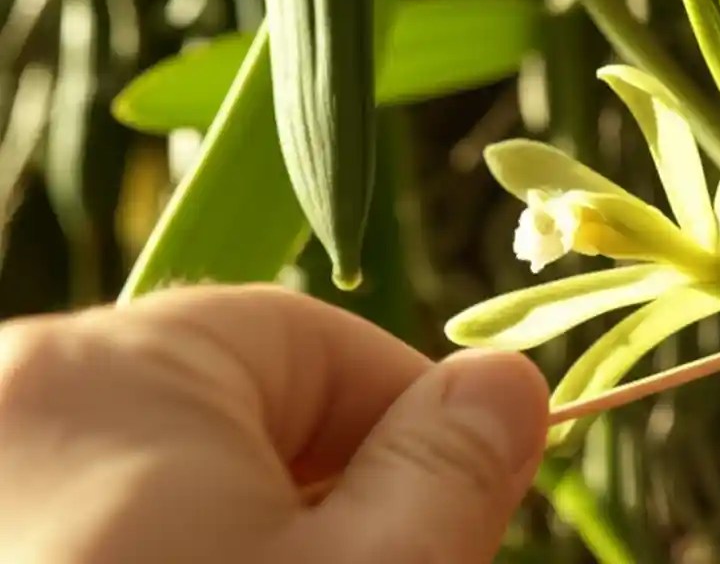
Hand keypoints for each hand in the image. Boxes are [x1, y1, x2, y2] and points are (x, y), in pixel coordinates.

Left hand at [0, 285, 547, 562]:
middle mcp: (6, 397)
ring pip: (161, 467)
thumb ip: (448, 468)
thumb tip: (506, 381)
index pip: (306, 339)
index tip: (459, 502)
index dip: (408, 416)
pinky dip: (161, 544)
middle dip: (326, 483)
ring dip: (248, 523)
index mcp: (99, 371)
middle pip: (228, 403)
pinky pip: (89, 508)